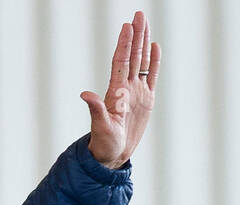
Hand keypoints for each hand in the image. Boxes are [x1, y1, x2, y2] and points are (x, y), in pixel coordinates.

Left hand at [81, 10, 160, 169]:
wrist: (112, 155)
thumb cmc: (103, 143)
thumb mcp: (100, 127)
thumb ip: (96, 109)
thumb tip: (84, 95)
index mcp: (115, 92)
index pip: (121, 61)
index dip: (124, 44)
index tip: (126, 26)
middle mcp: (126, 88)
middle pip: (133, 55)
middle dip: (136, 35)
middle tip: (138, 14)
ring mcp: (137, 92)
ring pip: (142, 61)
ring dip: (144, 42)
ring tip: (145, 23)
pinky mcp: (146, 100)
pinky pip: (151, 76)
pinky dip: (153, 62)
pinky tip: (155, 47)